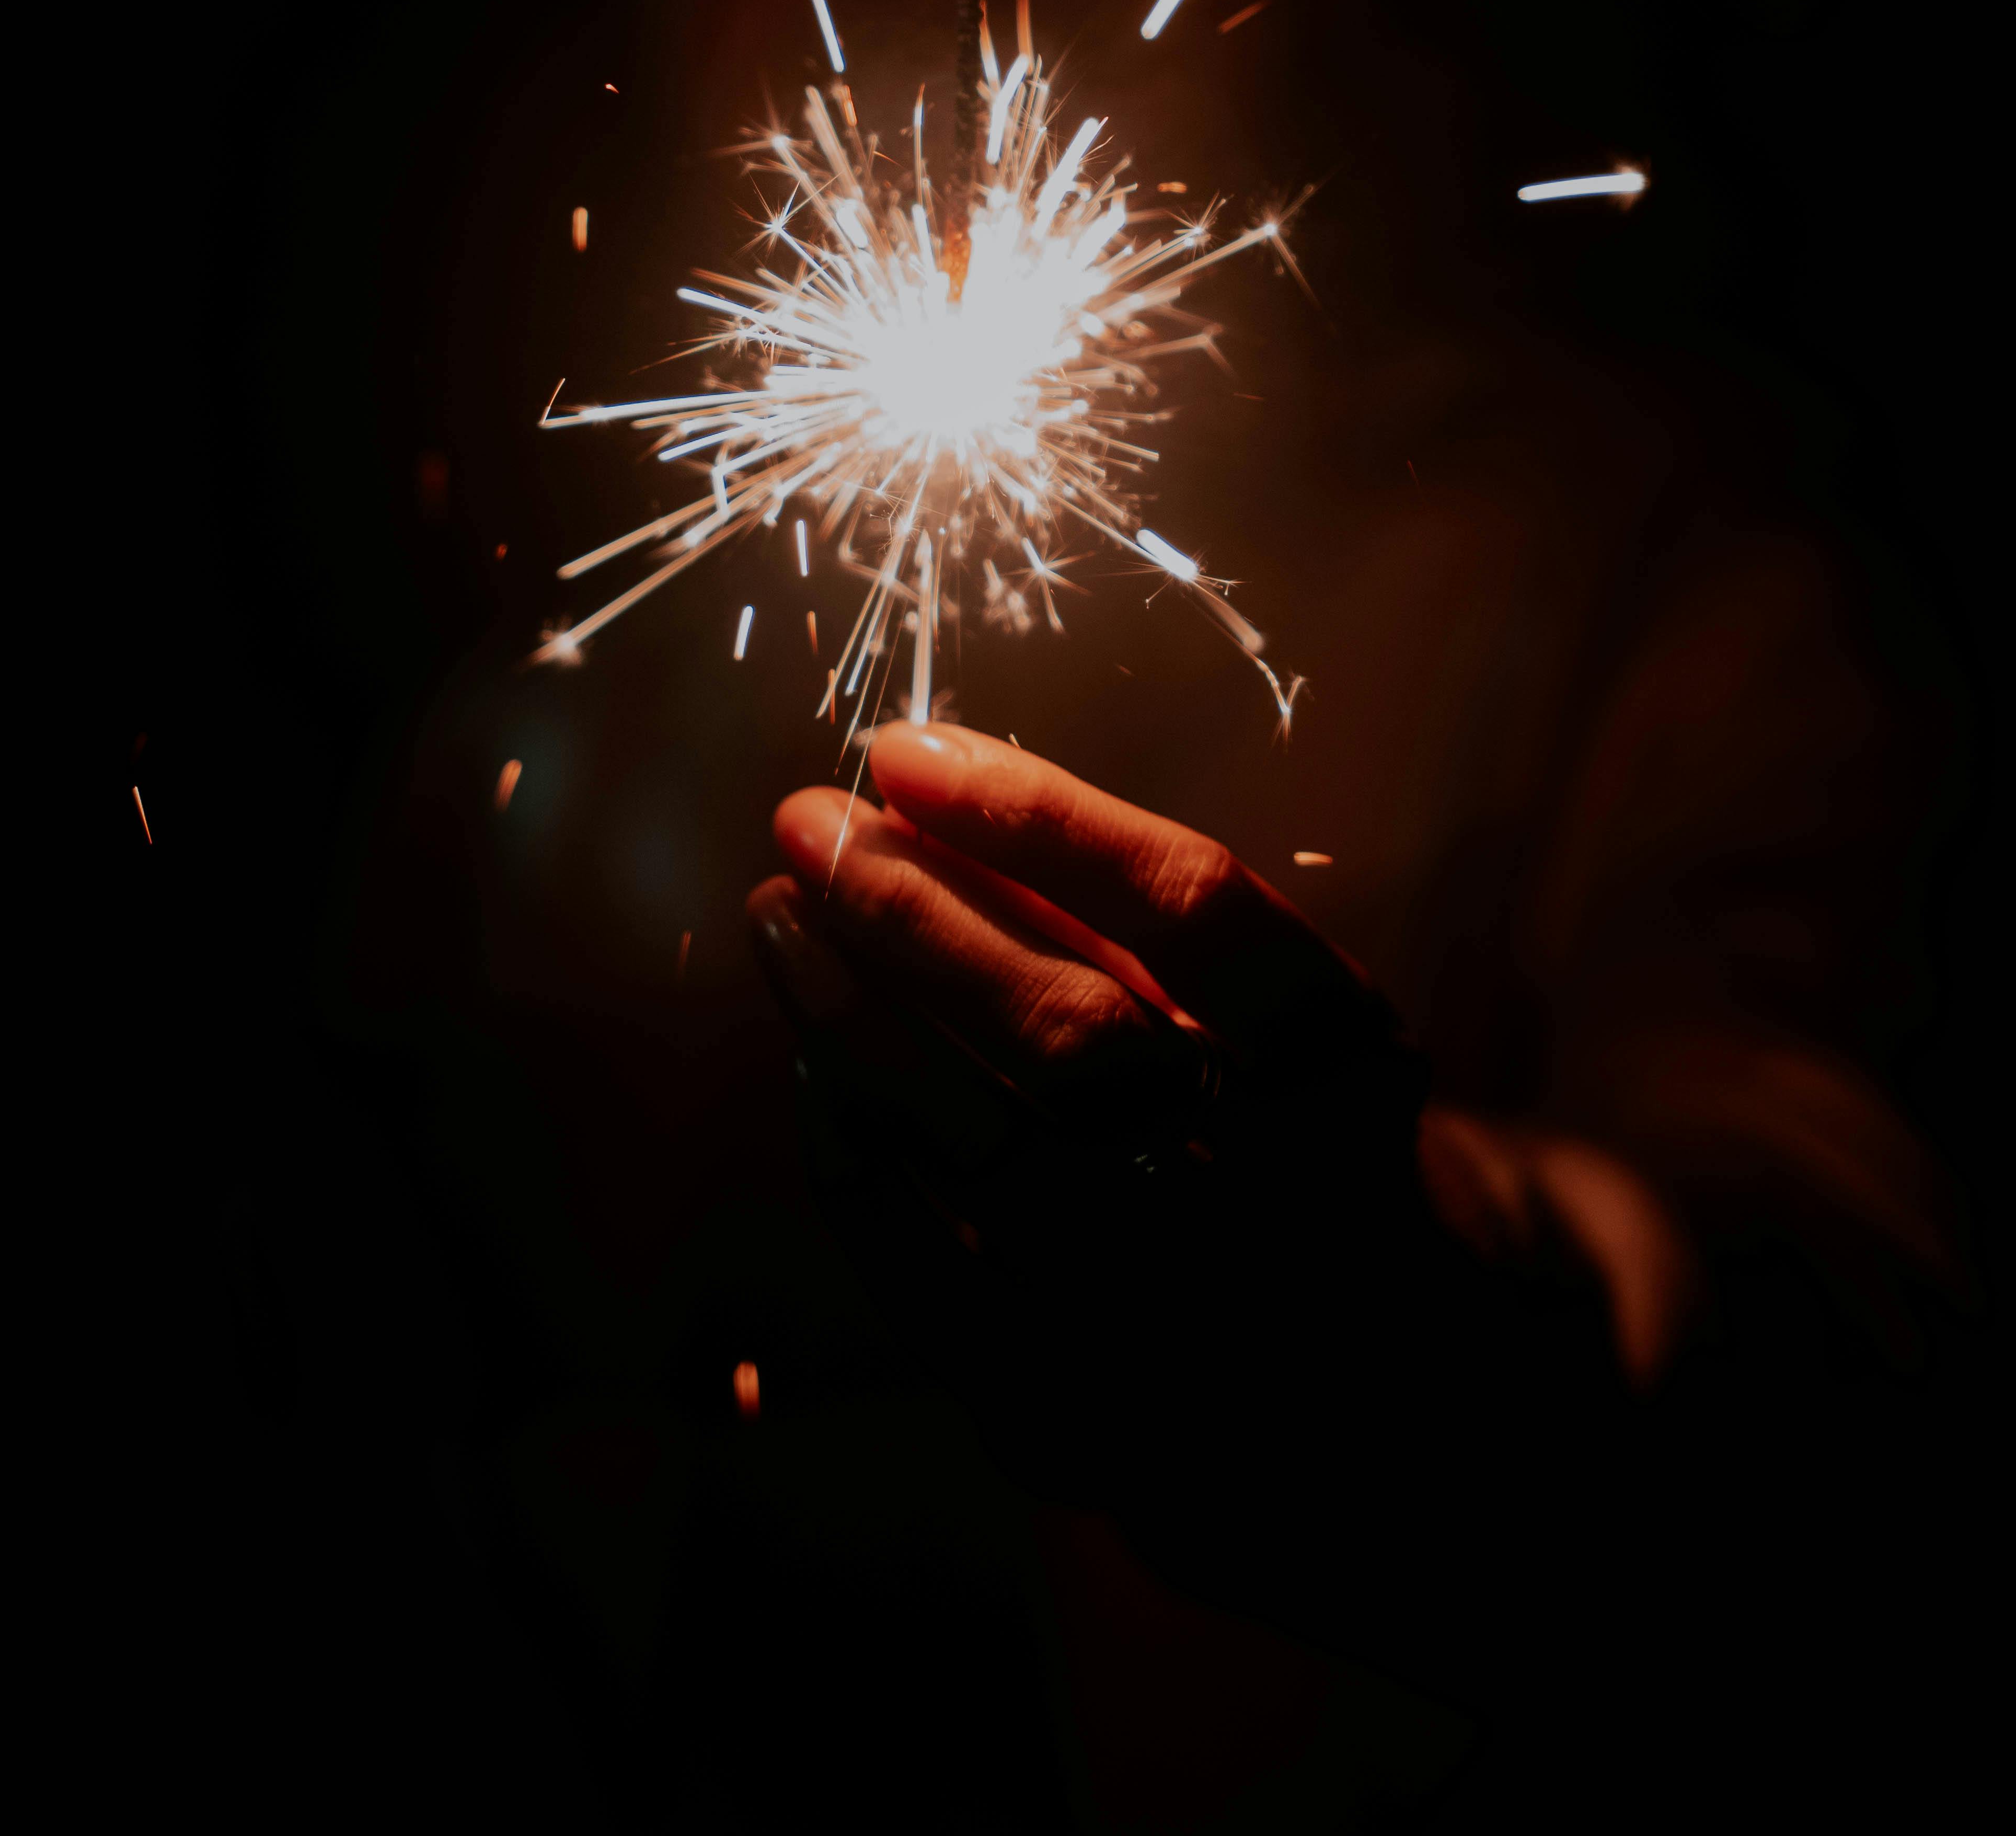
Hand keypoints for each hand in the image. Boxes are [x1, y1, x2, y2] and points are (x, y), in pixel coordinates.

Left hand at [745, 721, 1437, 1526]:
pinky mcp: (1078, 1431)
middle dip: (916, 909)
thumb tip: (951, 809)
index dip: (1045, 817)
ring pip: (984, 1150)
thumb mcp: (1288, 1040)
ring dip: (858, 1016)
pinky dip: (858, 1160)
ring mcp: (1178, 1339)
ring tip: (783, 914)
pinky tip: (813, 1069)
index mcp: (1362, 1087)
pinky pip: (927, 1279)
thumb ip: (1144, 939)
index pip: (1201, 912)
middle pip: (1074, 1032)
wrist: (1410, 1443)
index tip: (910, 750)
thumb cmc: (1321, 1175)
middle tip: (811, 819)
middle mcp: (1286, 1218)